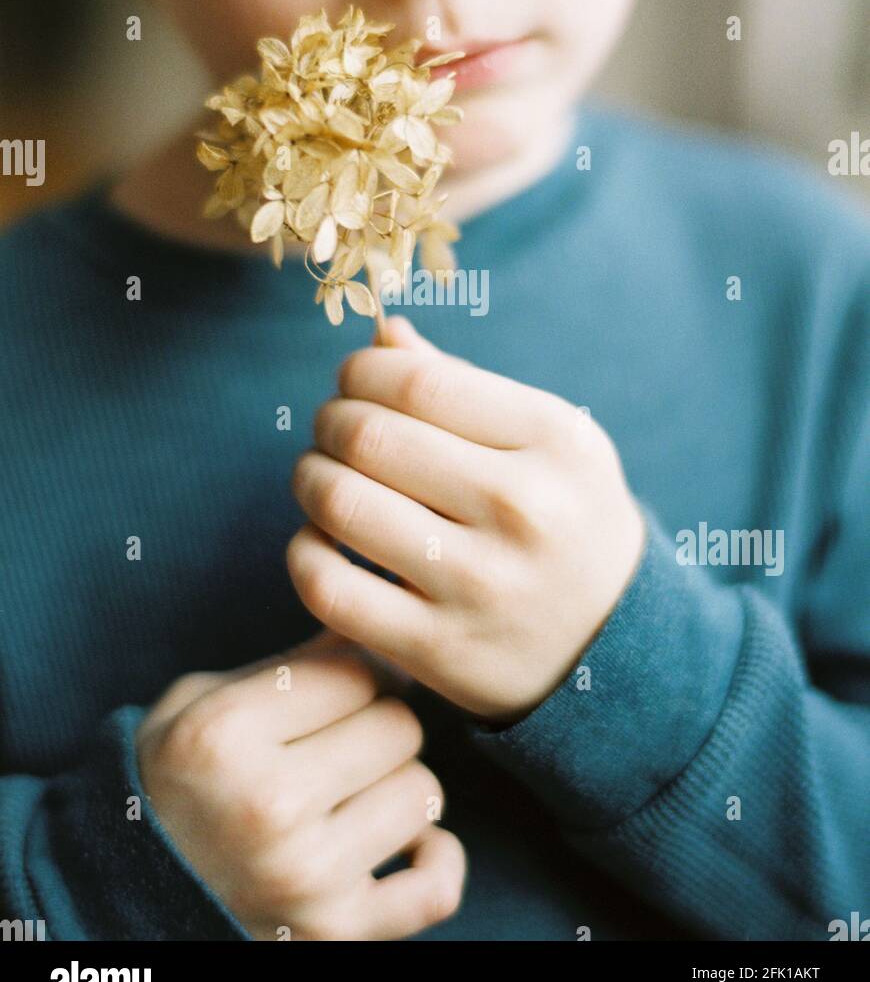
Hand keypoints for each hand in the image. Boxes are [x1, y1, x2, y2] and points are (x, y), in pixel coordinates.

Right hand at [136, 628, 465, 939]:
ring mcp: (306, 877)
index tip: (339, 686)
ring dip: (396, 788)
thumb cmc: (171, 782)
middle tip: (342, 741)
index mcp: (225, 737)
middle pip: (399, 727)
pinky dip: (432, 863)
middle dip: (376, 724)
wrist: (124, 892)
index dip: (354, 670)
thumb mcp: (201, 701)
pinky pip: (435, 888)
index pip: (356, 670)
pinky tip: (401, 845)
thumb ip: (289, 662)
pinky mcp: (336, 933)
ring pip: (422, 793)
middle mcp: (268, 806)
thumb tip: (370, 628)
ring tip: (353, 793)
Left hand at [288, 318, 647, 726]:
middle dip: (328, 422)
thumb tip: (381, 332)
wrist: (620, 643)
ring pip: (340, 504)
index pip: (417, 381)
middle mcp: (522, 508)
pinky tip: (321, 540)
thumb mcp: (549, 439)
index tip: (353, 383)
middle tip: (331, 431)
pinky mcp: (440, 649)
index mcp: (552, 440)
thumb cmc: (568, 516)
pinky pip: (329, 587)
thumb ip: (463, 382)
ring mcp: (479, 584)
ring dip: (309, 479)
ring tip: (321, 478)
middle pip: (368, 436)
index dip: (360, 372)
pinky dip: (305, 552)